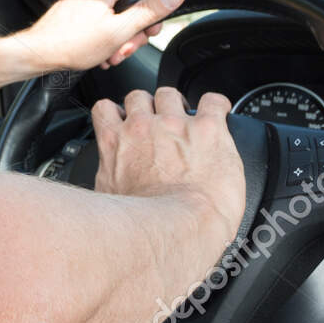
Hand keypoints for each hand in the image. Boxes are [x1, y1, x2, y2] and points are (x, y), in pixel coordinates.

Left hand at [9, 0, 183, 74]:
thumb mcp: (120, 31)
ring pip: (114, 15)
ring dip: (117, 39)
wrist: (38, 54)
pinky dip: (103, 36)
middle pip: (129, 5)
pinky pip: (98, 19)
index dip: (151, 14)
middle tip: (122, 50)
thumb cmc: (74, 44)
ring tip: (108, 55)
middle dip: (130, 32)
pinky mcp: (74, 8)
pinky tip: (99, 53)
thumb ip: (150, 11)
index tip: (148, 33)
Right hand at [91, 88, 245, 253]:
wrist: (175, 227)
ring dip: (176, 103)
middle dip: (148, 107)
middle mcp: (142, 128)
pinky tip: (218, 113)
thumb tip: (108, 191)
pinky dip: (216, 106)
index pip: (105, 110)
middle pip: (138, 97)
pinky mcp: (207, 129)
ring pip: (169, 95)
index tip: (125, 120)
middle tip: (158, 124)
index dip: (117, 112)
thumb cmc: (142, 224)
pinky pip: (213, 102)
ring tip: (187, 117)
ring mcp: (175, 124)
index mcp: (116, 144)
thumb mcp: (108, 200)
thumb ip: (109, 180)